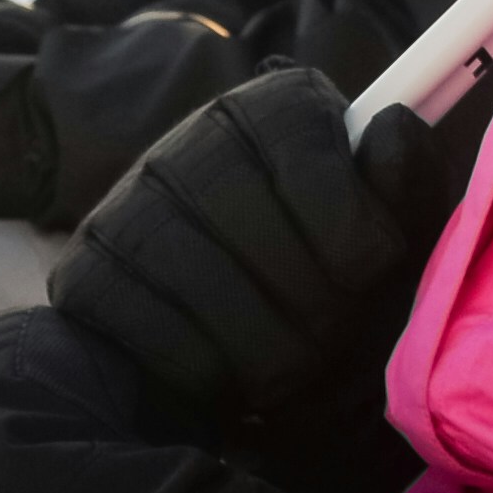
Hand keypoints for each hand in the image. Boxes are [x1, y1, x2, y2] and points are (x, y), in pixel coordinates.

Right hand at [50, 65, 467, 432]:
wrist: (245, 361)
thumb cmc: (336, 286)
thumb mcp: (396, 236)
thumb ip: (407, 185)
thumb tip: (390, 126)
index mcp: (278, 109)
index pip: (313, 152)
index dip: (353, 231)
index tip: (370, 277)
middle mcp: (195, 136)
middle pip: (254, 221)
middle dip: (314, 307)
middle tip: (333, 345)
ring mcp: (130, 200)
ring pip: (203, 278)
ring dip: (264, 349)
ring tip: (291, 372)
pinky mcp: (86, 270)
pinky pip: (151, 328)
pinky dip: (206, 374)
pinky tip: (230, 384)